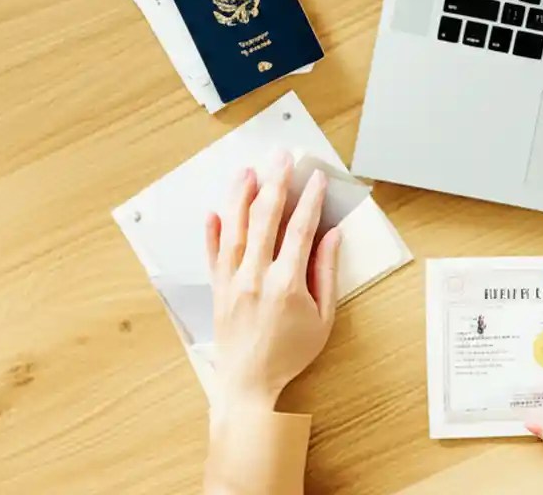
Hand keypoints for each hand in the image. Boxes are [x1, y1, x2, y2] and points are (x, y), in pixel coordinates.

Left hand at [204, 151, 341, 411]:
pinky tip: (215, 210)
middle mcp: (255, 276)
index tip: (315, 179)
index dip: (310, 199)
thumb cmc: (290, 353)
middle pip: (265, 218)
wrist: (249, 384)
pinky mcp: (217, 289)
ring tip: (248, 171)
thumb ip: (326, 272)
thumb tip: (330, 237)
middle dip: (276, 183)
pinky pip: (213, 253)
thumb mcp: (323, 316)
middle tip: (282, 158)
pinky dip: (212, 230)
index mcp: (287, 282)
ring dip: (241, 195)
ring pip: (235, 228)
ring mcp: (232, 281)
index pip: (300, 228)